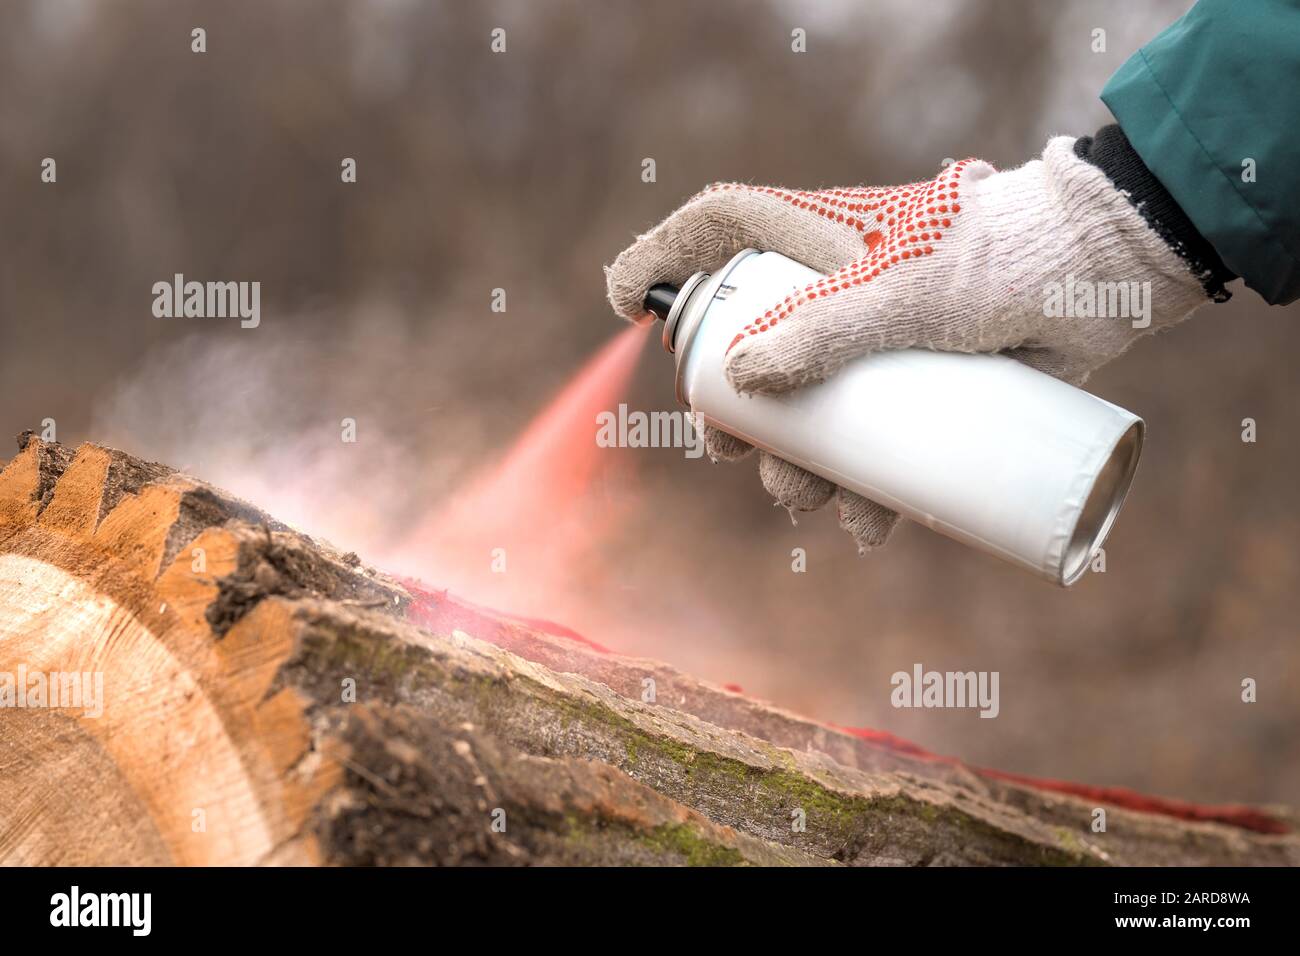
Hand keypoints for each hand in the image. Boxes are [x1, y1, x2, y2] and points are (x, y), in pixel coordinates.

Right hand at [605, 137, 1209, 549]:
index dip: (659, 261)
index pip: (714, 229)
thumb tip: (740, 379)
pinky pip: (869, 448)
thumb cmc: (997, 260)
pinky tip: (873, 526)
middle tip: (731, 453)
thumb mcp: (903, 292)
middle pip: (745, 347)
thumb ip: (823, 328)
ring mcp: (871, 344)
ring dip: (793, 469)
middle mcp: (830, 290)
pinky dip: (863, 494)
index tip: (625, 306)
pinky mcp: (915, 389)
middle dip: (730, 413)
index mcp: (811, 238)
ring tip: (811, 502)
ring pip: (805, 413)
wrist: (1097, 282)